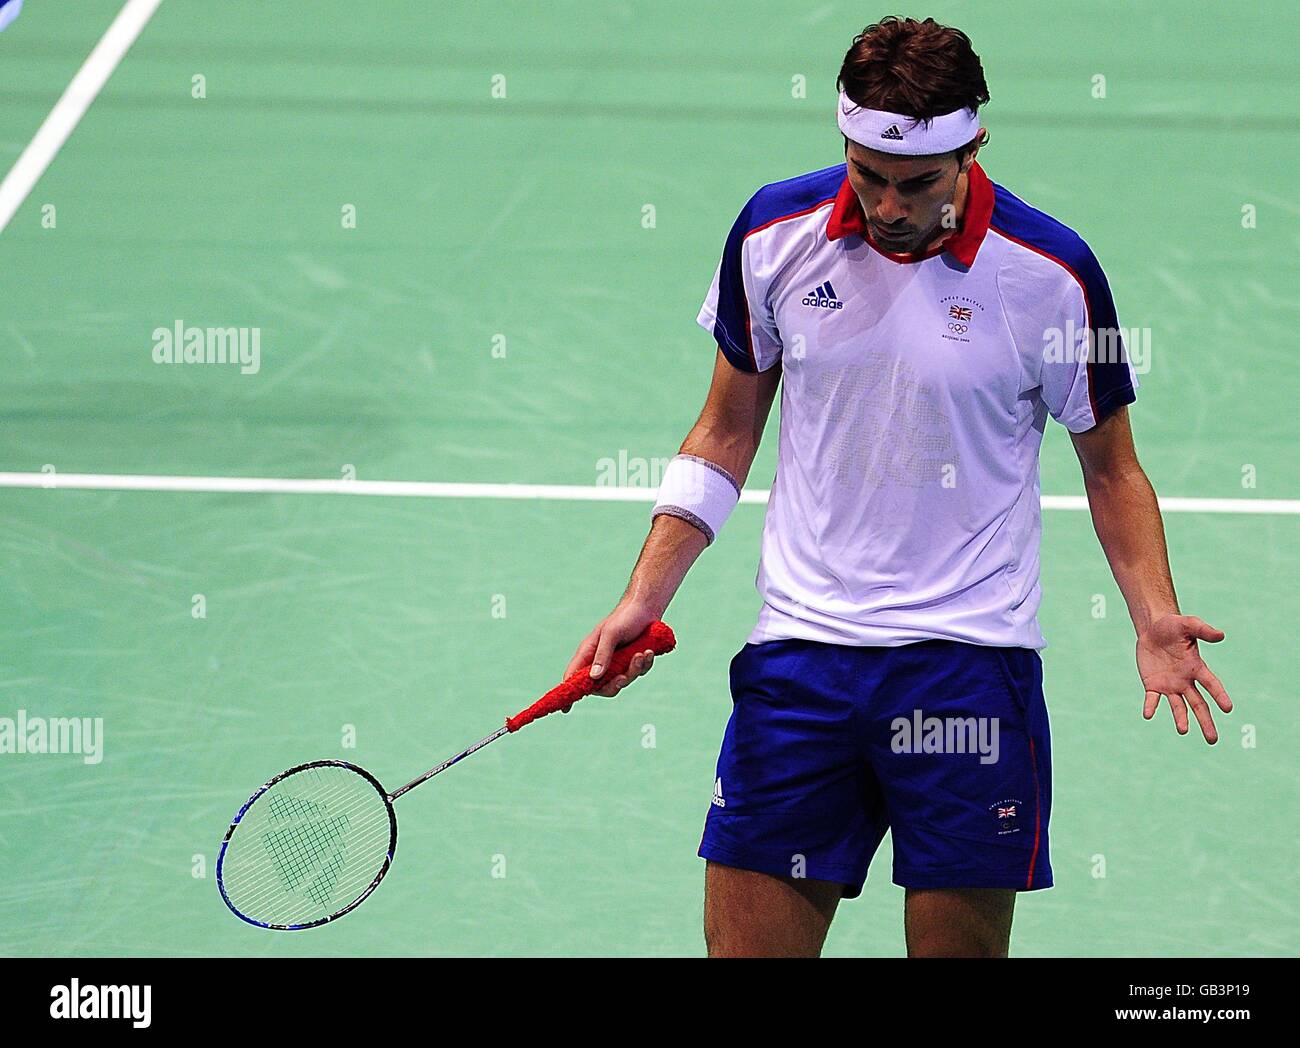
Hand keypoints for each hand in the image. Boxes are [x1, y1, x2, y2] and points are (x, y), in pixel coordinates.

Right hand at [564, 601, 661, 698]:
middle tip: (623, 677)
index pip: (573, 677)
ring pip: (622, 681)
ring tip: (642, 654)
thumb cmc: (624, 618)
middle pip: (601, 687)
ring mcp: (617, 663)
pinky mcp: (632, 663)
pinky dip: (644, 666)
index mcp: (588, 653)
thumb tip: (594, 678)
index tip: (565, 709)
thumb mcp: (611, 634)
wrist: (646, 608)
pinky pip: (637, 674)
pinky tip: (649, 652)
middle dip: (614, 684)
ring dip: (633, 671)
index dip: (568, 693)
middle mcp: (600, 661)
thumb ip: (603, 655)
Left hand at [1136, 614, 1232, 742]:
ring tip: (1182, 730)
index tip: (1228, 708)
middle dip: (1205, 721)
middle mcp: (1186, 681)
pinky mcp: (1153, 685)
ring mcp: (1170, 685)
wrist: (1153, 630)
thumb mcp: (1188, 624)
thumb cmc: (1174, 627)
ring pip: (1178, 706)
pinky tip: (1147, 715)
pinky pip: (1152, 699)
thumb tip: (1221, 635)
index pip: (1211, 684)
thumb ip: (1203, 629)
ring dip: (1180, 718)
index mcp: (1197, 668)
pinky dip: (1150, 706)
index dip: (1219, 695)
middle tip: (1213, 740)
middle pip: (1198, 704)